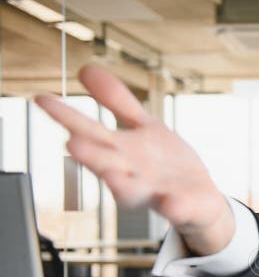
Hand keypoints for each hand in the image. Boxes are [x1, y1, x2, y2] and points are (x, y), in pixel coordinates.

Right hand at [34, 64, 232, 254]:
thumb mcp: (145, 126)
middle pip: (106, 163)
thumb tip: (87, 69)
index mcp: (120, 152)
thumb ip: (118, 102)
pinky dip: (174, 206)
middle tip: (71, 142)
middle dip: (91, 155)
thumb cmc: (166, 163)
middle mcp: (131, 174)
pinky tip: (170, 202)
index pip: (89, 131)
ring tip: (112, 174)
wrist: (199, 198)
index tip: (42, 99)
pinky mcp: (183, 206)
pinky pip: (177, 208)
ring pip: (134, 190)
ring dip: (122, 184)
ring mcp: (156, 192)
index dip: (66, 116)